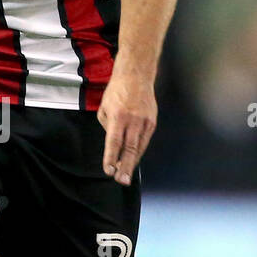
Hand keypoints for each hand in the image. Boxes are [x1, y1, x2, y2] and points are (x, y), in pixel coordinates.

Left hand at [97, 65, 156, 184]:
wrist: (136, 76)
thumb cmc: (117, 91)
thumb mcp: (104, 108)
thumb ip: (108, 127)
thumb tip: (113, 144)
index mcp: (118, 117)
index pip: (114, 142)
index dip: (112, 158)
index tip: (109, 170)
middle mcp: (133, 120)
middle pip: (130, 149)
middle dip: (125, 167)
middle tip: (122, 181)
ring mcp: (145, 121)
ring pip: (139, 147)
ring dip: (132, 163)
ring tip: (127, 176)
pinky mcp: (152, 122)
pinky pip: (145, 140)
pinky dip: (139, 151)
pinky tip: (133, 160)